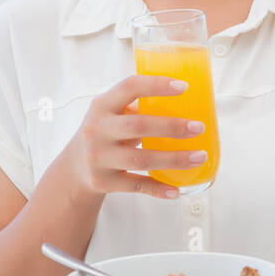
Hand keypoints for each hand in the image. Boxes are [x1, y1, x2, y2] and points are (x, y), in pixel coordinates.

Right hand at [66, 74, 207, 199]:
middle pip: (138, 126)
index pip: (129, 87)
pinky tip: (177, 190)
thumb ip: (139, 106)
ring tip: (200, 156)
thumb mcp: (112, 113)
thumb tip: (191, 102)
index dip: (157, 85)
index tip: (184, 87)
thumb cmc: (107, 132)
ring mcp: (98, 158)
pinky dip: (158, 188)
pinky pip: (136, 186)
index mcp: (102, 105)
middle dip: (172, 127)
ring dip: (174, 159)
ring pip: (141, 159)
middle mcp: (97, 130)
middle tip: (198, 128)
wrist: (74, 167)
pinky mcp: (103, 182)